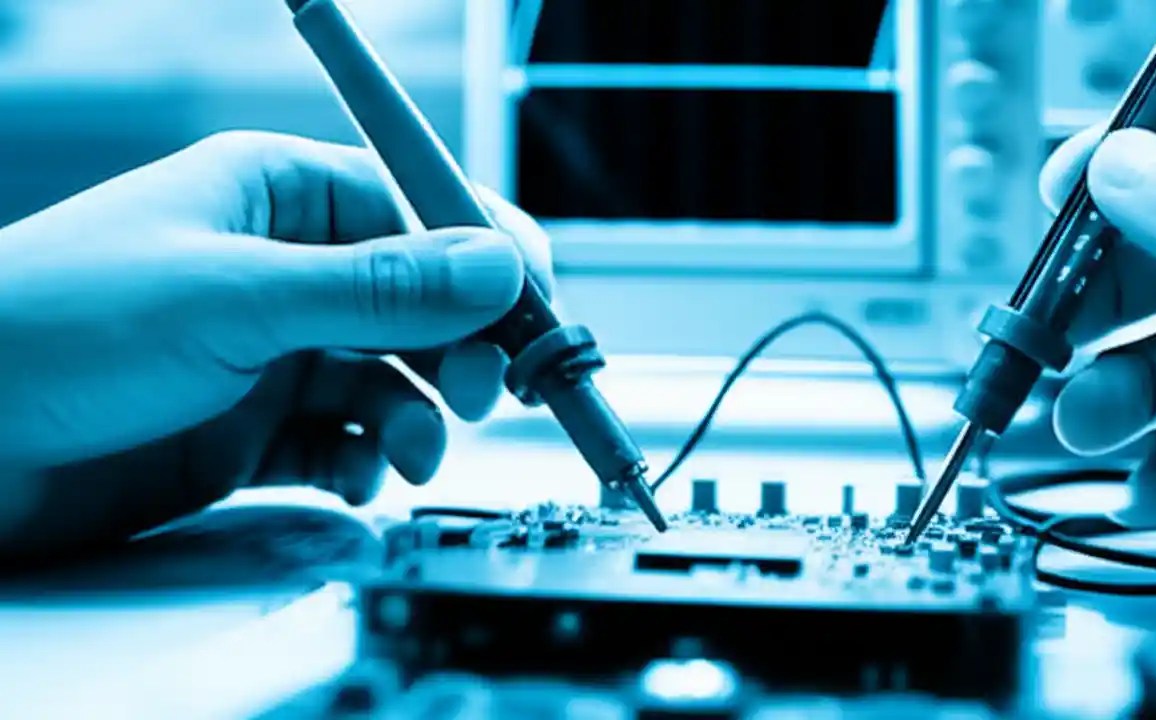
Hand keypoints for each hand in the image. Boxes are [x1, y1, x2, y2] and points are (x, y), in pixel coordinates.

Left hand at [0, 131, 551, 560]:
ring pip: (391, 379)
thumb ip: (377, 289)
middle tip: (482, 394)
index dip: (489, 264)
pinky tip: (355, 477)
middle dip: (461, 351)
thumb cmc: (53, 327)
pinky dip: (365, 462)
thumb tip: (498, 267)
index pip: (422, 211)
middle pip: (421, 302)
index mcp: (281, 195)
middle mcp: (285, 269)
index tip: (537, 320)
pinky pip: (344, 440)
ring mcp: (270, 353)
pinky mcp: (250, 429)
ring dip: (418, 417)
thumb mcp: (234, 297)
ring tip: (409, 452)